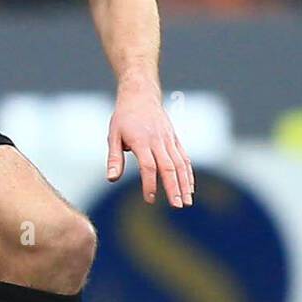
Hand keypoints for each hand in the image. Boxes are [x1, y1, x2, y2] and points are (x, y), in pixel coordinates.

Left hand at [107, 84, 193, 207]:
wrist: (140, 96)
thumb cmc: (124, 117)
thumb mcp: (113, 135)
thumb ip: (114, 158)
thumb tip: (111, 178)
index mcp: (141, 140)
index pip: (148, 166)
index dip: (150, 183)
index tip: (150, 199)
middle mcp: (158, 140)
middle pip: (168, 167)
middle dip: (174, 188)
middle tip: (178, 206)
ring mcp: (169, 139)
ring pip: (180, 164)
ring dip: (185, 184)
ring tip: (187, 202)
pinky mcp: (175, 139)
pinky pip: (184, 158)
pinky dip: (188, 173)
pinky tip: (190, 188)